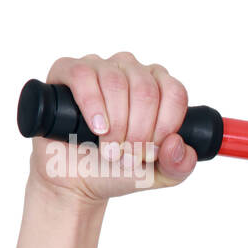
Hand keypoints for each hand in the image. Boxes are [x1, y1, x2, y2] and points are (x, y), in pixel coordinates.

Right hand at [28, 51, 197, 205]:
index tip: (151, 153)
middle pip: (146, 90)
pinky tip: (97, 126)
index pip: (174, 93)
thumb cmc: (119, 170)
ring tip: (110, 149)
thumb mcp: (160, 174)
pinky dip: (92, 104)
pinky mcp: (67, 70)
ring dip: (116, 123)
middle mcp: (132, 70)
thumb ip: (180, 166)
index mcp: (159, 86)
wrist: (77, 180)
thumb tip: (176, 143)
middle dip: (139, 131)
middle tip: (128, 156)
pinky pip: (83, 75)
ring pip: (116, 83)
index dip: (165, 126)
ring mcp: (100, 67)